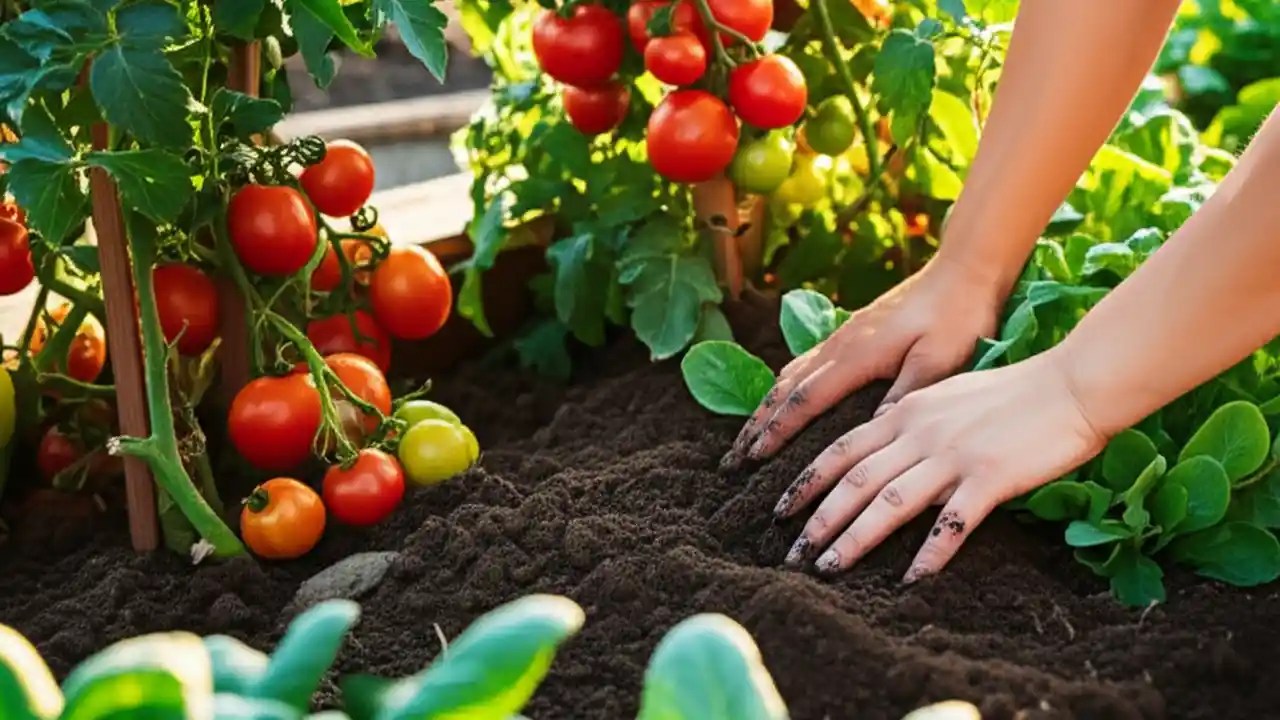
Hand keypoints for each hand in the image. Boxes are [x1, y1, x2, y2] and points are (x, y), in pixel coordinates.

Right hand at [724, 254, 1005, 466]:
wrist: (963, 271)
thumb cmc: (959, 316)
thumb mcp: (941, 358)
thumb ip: (905, 391)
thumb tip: (872, 429)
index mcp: (858, 354)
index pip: (806, 398)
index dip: (778, 429)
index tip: (755, 456)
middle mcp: (840, 344)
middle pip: (786, 387)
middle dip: (759, 422)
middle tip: (736, 455)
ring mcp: (843, 335)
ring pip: (792, 373)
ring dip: (767, 404)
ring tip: (750, 433)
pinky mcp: (853, 331)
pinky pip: (806, 361)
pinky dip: (785, 385)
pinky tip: (784, 395)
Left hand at [773, 351, 1107, 581]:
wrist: (1072, 383)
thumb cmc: (1013, 392)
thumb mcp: (945, 394)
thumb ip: (909, 419)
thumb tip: (878, 441)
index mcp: (906, 412)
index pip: (841, 450)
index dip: (807, 482)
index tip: (779, 510)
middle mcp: (920, 433)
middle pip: (854, 481)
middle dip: (817, 520)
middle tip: (790, 555)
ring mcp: (953, 455)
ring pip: (889, 502)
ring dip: (855, 539)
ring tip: (828, 568)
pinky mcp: (990, 478)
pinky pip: (952, 522)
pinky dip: (929, 552)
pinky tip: (911, 579)